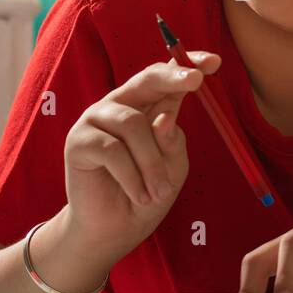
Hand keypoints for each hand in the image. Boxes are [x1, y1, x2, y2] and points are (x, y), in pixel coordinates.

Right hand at [63, 51, 221, 258]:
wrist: (114, 230)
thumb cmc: (147, 195)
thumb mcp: (172, 168)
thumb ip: (172, 142)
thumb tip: (166, 116)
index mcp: (148, 106)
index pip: (167, 76)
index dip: (188, 64)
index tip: (214, 62)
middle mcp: (122, 105)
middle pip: (147, 79)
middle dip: (172, 78)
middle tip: (195, 81)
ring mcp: (97, 119)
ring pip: (134, 124)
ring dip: (152, 163)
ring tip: (159, 192)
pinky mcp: (78, 140)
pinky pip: (112, 150)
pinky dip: (132, 176)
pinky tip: (139, 196)